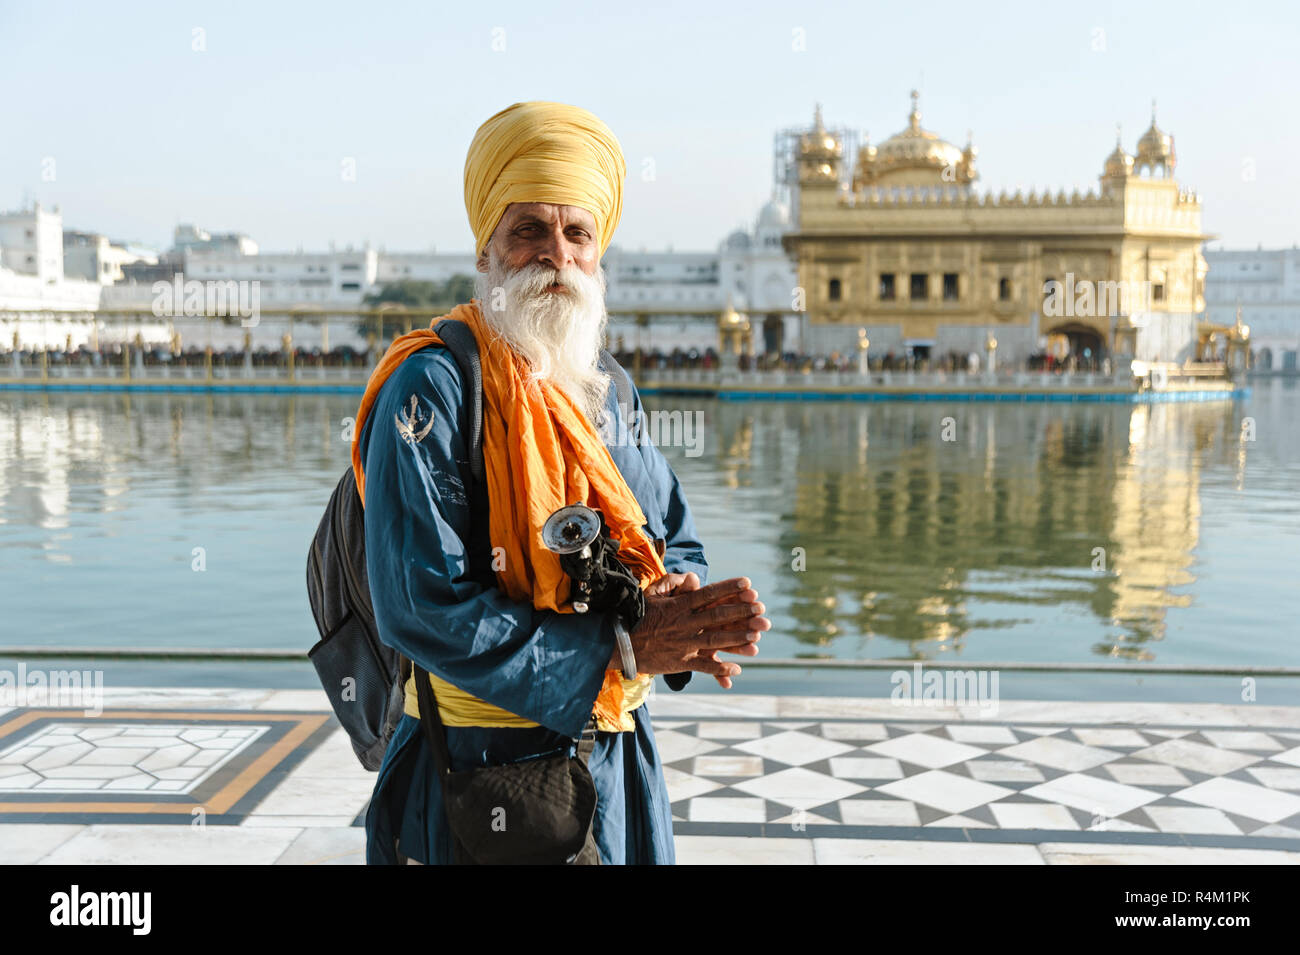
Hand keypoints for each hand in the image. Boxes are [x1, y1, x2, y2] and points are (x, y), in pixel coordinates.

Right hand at [616, 576, 768, 688]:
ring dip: (736, 639)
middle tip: (761, 609)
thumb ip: (673, 583)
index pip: (708, 594)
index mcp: (679, 606)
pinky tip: (737, 668)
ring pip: (715, 640)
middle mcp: (684, 623)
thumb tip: (693, 577)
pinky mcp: (680, 662)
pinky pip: (704, 666)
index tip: (748, 583)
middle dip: (741, 612)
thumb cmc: (636, 616)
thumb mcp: (652, 595)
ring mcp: (684, 644)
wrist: (619, 643)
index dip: (729, 588)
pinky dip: (720, 669)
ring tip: (756, 637)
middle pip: (717, 616)